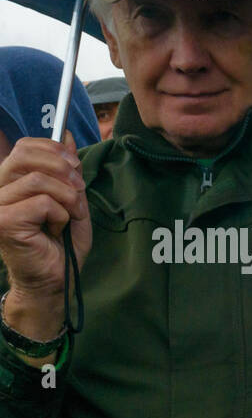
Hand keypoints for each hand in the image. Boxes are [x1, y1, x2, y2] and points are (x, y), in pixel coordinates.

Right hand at [0, 133, 90, 341]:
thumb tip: (68, 137)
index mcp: (10, 182)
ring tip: (69, 217)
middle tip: (79, 189)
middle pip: (26, 155)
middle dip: (63, 169)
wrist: (55, 280)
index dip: (53, 148)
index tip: (75, 164)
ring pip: (39, 180)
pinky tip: (56, 230)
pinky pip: (42, 202)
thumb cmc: (61, 245)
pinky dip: (60, 215)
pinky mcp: (3, 221)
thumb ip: (68, 171)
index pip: (24, 147)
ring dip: (67, 198)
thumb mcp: (71, 201)